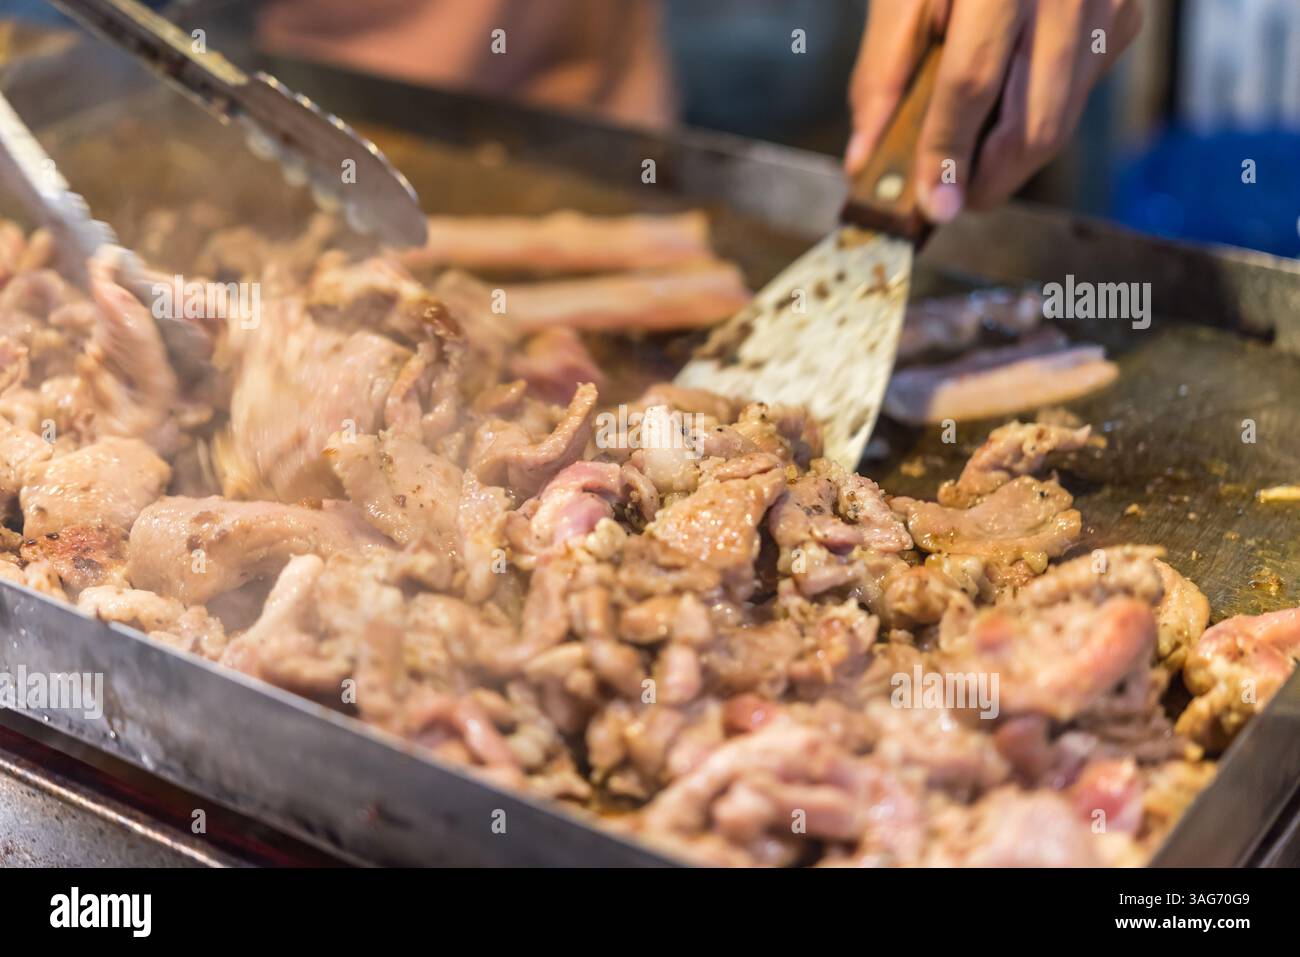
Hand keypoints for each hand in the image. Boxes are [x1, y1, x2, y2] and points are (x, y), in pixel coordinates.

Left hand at [845, 0, 1141, 221]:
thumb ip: (884, 72)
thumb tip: (869, 153)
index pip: (972, 84)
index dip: (947, 154)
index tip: (931, 205)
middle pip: (1034, 125)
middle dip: (987, 180)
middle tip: (948, 198)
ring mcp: (1105, 7)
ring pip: (1062, 120)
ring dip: (1010, 158)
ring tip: (967, 161)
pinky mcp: (1122, 18)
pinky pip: (1079, 93)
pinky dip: (1037, 117)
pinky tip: (1005, 106)